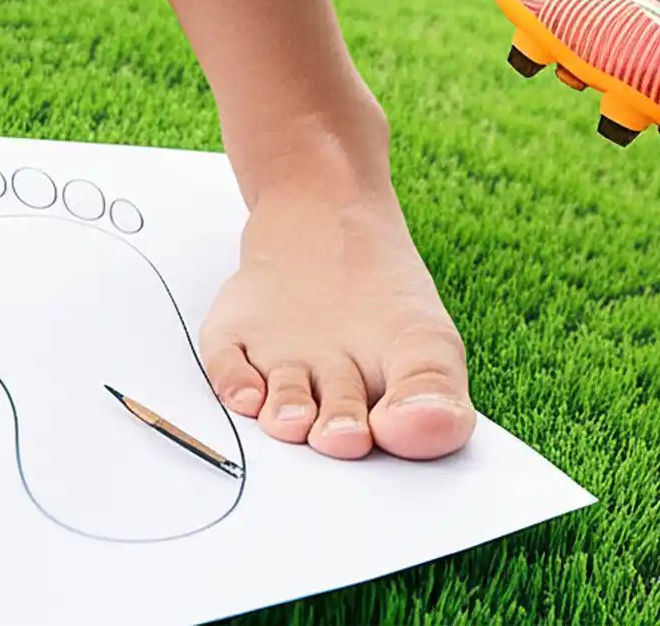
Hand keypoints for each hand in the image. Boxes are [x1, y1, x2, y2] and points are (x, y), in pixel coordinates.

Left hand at [198, 158, 473, 460]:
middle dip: (336, 431)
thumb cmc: (385, 294)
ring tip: (293, 418)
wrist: (327, 220)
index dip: (398, 438)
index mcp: (383, 405)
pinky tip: (246, 392)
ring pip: (279, 406)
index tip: (394, 430)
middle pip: (331, 425)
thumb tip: (416, 430)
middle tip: (340, 437)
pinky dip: (233, 383)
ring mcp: (279, 369)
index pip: (397, 435)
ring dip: (285, 414)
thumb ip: (434, 388)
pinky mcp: (233, 345)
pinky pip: (225, 370)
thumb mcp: (428, 335)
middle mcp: (326, 396)